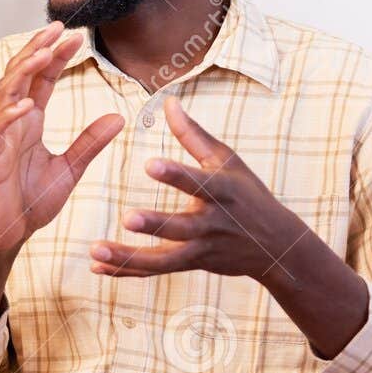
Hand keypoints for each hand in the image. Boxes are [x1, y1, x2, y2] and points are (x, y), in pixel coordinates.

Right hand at [0, 21, 125, 257]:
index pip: (41, 79)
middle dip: (37, 50)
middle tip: (58, 28)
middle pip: (20, 75)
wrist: (8, 235)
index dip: (56, 56)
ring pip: (5, 93)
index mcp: (29, 121)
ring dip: (23, 72)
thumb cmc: (31, 202)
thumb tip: (119, 116)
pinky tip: (26, 103)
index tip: (76, 36)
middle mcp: (12, 122)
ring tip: (44, 54)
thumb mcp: (70, 168)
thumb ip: (89, 142)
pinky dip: (9, 114)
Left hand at [89, 95, 310, 280]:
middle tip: (127, 218)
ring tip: (96, 251)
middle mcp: (212, 222)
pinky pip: (155, 270)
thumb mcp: (227, 160)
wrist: (275, 246)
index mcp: (222, 191)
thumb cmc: (247, 193)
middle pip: (182, 227)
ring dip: (129, 257)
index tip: (149, 164)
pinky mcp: (192, 264)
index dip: (175, 174)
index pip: (198, 182)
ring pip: (164, 258)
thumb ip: (193, 134)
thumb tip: (168, 101)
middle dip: (155, 224)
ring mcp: (202, 248)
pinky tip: (97, 267)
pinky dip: (126, 271)